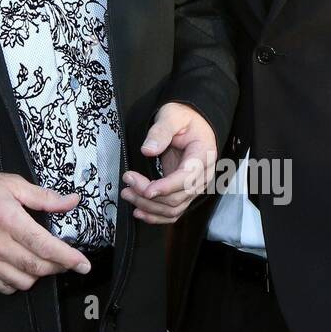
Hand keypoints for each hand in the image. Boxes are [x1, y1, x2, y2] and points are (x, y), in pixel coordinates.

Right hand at [0, 170, 90, 293]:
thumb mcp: (12, 185)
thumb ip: (44, 196)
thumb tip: (71, 201)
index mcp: (7, 219)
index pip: (44, 245)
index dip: (68, 257)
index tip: (83, 264)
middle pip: (37, 267)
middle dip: (58, 267)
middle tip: (66, 261)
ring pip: (23, 282)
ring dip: (38, 276)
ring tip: (41, 262)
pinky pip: (4, 287)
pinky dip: (18, 282)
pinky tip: (20, 268)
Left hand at [120, 102, 216, 224]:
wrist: (195, 124)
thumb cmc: (184, 118)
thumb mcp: (172, 115)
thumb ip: (161, 131)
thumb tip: (147, 150)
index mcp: (203, 155)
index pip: (187, 178)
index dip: (166, 187)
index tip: (146, 190)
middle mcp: (202, 175)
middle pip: (178, 196)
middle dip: (149, 194)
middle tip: (127, 180)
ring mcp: (195, 186)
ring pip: (174, 208)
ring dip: (149, 207)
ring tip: (127, 194)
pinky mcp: (185, 192)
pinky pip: (173, 211)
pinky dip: (156, 216)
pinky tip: (139, 212)